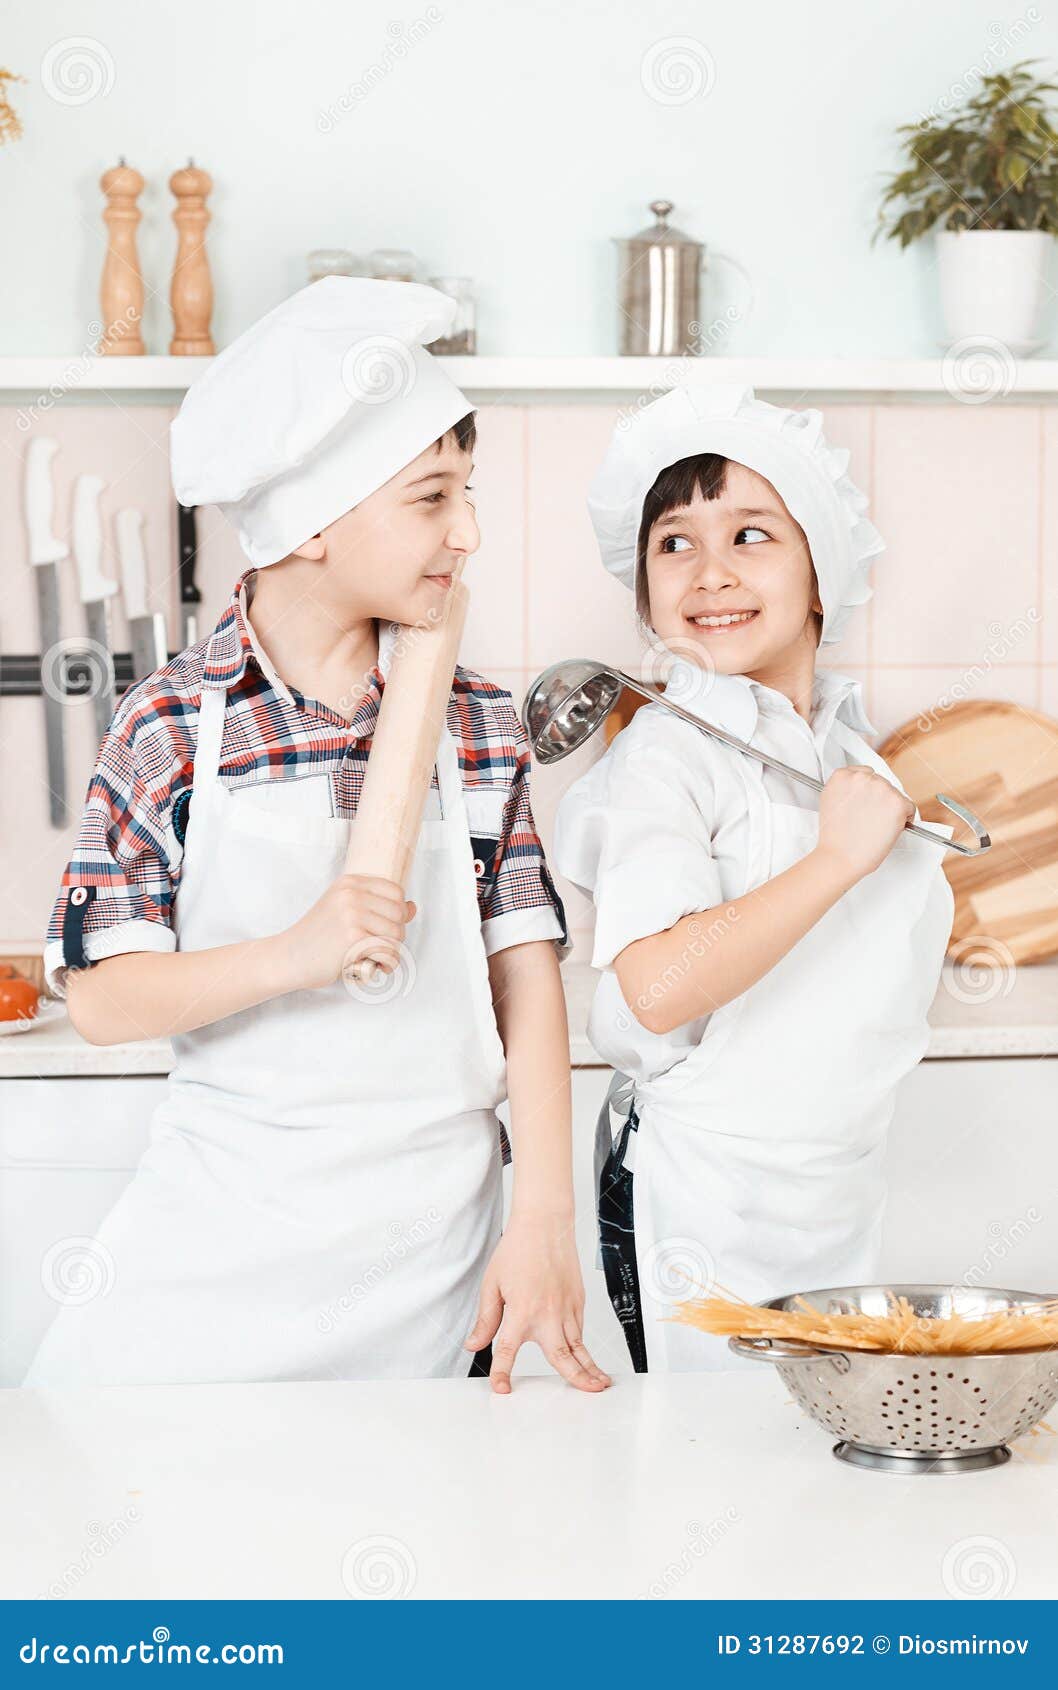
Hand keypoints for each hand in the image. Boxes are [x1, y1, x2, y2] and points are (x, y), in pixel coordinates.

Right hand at [276, 875, 415, 990]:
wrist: (287, 957)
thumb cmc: (317, 938)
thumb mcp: (345, 913)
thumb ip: (376, 908)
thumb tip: (412, 907)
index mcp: (350, 882)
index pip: (396, 892)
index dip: (397, 914)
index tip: (382, 930)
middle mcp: (352, 893)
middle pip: (399, 914)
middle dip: (395, 936)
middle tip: (378, 950)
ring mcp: (352, 913)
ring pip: (396, 934)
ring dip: (391, 953)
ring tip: (375, 960)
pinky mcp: (353, 937)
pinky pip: (387, 951)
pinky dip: (386, 964)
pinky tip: (372, 967)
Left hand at [464, 1212, 611, 1394]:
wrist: (545, 1224)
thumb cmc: (518, 1249)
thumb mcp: (493, 1284)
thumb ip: (486, 1319)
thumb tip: (475, 1344)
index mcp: (522, 1311)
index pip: (509, 1351)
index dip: (502, 1373)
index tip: (501, 1389)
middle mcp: (548, 1314)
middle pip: (563, 1356)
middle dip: (578, 1379)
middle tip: (590, 1393)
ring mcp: (567, 1307)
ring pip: (580, 1345)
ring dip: (590, 1366)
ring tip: (600, 1383)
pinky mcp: (578, 1300)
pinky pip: (580, 1328)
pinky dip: (582, 1344)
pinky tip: (584, 1354)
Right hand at [816, 765, 914, 885]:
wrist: (840, 857)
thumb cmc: (834, 838)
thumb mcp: (830, 802)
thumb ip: (845, 789)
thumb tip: (860, 790)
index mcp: (843, 775)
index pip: (866, 774)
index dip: (868, 792)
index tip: (867, 803)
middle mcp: (862, 777)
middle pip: (882, 784)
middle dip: (880, 800)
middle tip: (870, 820)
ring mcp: (881, 788)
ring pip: (896, 795)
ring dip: (891, 809)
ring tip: (877, 826)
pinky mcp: (897, 802)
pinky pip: (910, 807)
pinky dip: (905, 819)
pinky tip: (890, 829)